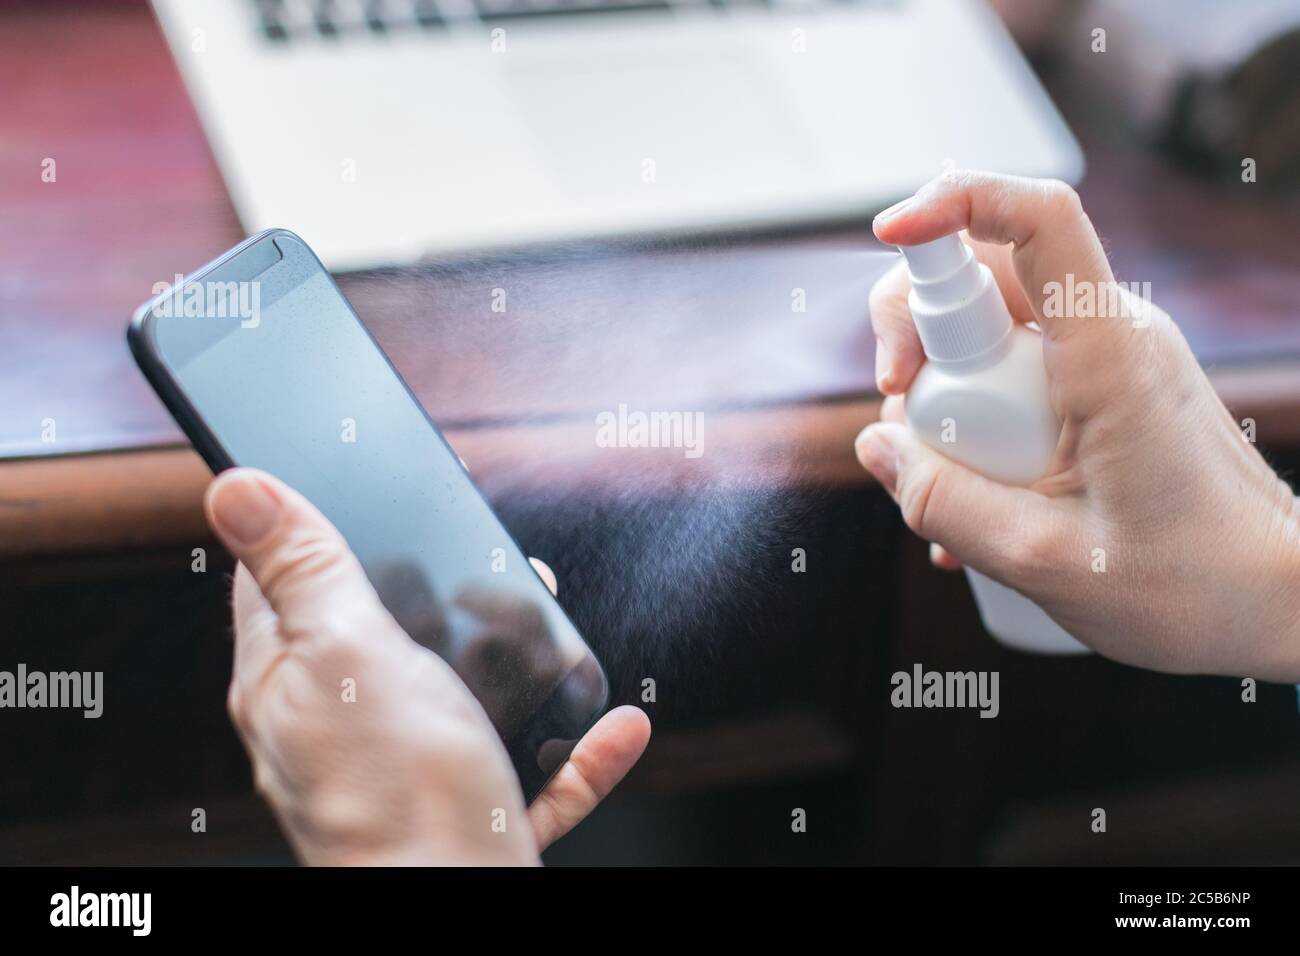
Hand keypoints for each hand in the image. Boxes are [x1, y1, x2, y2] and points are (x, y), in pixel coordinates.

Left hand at [204, 467, 650, 864]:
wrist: (463, 911)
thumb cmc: (399, 794)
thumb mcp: (347, 652)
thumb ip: (302, 569)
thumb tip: (234, 488)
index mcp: (293, 684)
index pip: (278, 585)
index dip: (313, 529)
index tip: (357, 489)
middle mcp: (342, 730)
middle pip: (382, 635)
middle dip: (435, 590)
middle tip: (484, 555)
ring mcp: (409, 775)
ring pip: (460, 698)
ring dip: (512, 661)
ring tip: (549, 622)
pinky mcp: (475, 815)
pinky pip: (532, 772)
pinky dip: (576, 749)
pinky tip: (615, 726)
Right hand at [858, 170, 1299, 678]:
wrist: (1283, 599)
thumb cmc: (1195, 585)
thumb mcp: (1043, 561)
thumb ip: (945, 501)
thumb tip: (877, 446)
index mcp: (1109, 358)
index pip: (1038, 219)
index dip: (955, 201)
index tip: (888, 235)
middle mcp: (1112, 335)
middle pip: (988, 268)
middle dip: (917, 329)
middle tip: (905, 419)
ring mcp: (1110, 359)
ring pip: (992, 327)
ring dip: (945, 389)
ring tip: (944, 480)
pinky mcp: (1106, 389)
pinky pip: (1016, 373)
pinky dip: (975, 418)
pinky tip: (973, 500)